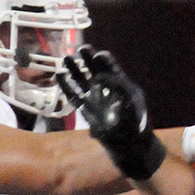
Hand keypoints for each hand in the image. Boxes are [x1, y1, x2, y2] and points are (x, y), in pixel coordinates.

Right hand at [56, 45, 164, 180]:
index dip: (105, 61)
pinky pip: (74, 96)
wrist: (131, 147)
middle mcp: (107, 91)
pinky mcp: (86, 110)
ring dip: (74, 69)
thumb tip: (100, 77)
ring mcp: (96, 100)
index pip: (112, 68)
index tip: (98, 55)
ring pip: (82, 81)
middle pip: (95, 70)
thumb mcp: (133, 103)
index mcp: (122, 86)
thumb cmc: (136, 125)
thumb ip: (119, 88)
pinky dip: (66, 86)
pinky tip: (58, 75)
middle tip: (80, 48)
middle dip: (88, 59)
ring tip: (65, 57)